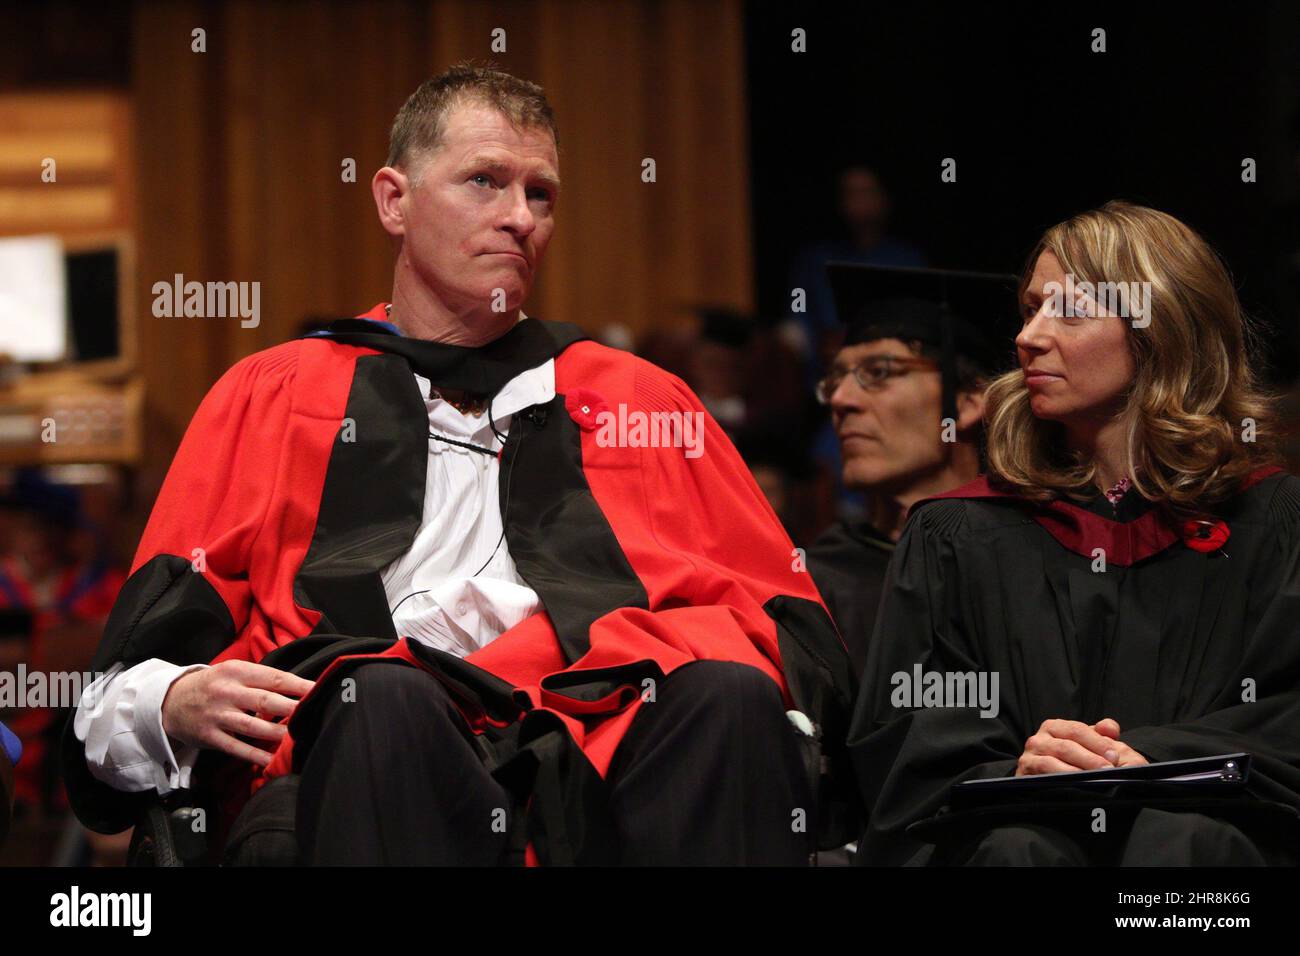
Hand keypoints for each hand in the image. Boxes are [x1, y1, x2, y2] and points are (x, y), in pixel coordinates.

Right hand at [161, 660, 314, 767]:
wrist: (170, 700)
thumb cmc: (213, 685)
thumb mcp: (233, 672)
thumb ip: (261, 679)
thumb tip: (298, 687)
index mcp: (236, 671)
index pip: (274, 677)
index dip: (299, 685)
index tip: (319, 690)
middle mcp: (227, 692)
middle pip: (266, 700)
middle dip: (292, 708)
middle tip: (314, 712)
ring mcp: (217, 715)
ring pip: (252, 726)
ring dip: (277, 733)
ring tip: (297, 736)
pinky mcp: (209, 736)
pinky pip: (235, 747)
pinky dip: (254, 755)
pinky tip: (270, 760)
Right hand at [1015, 717, 1144, 775]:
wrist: (1046, 787)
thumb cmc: (1073, 763)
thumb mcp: (1088, 745)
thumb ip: (1102, 733)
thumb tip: (1111, 728)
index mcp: (1054, 727)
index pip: (1078, 730)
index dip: (1098, 742)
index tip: (1115, 756)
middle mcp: (1038, 739)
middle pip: (1067, 746)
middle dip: (1091, 759)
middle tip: (1109, 770)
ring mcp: (1029, 757)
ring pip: (1054, 761)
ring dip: (1077, 771)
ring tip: (1096, 779)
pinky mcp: (1024, 774)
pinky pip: (1043, 775)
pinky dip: (1061, 779)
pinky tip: (1076, 786)